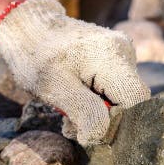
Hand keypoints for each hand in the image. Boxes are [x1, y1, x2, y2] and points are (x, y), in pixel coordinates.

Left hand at [0, 0, 149, 144]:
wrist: (27, 27)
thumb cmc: (36, 56)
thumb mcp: (54, 87)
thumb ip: (84, 112)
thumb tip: (99, 137)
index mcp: (113, 57)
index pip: (136, 102)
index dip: (117, 122)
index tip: (87, 127)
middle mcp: (125, 52)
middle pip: (131, 101)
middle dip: (105, 118)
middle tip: (72, 122)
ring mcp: (122, 54)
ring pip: (122, 98)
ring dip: (98, 111)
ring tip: (69, 109)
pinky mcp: (116, 58)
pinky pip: (115, 88)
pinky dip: (97, 100)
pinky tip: (76, 98)